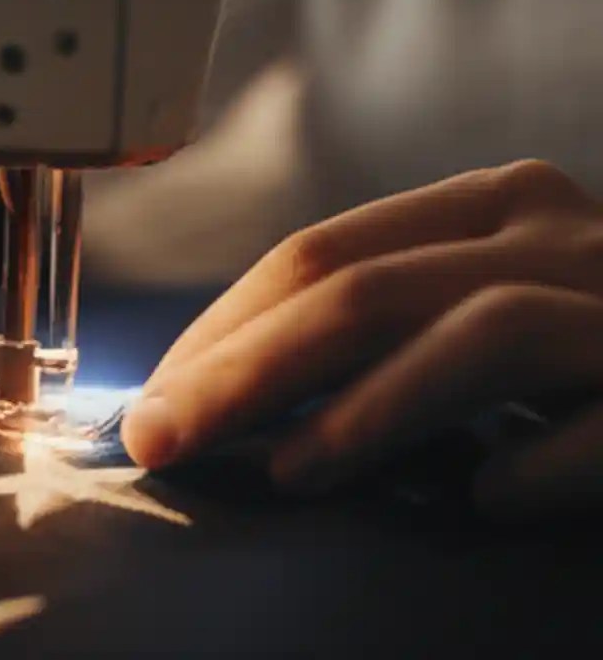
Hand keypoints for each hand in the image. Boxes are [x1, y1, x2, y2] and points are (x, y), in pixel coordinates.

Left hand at [122, 159, 602, 518]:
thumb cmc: (589, 340)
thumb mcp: (478, 301)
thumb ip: (379, 328)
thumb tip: (220, 392)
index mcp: (482, 209)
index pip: (314, 256)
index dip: (219, 330)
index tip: (152, 399)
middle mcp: (547, 235)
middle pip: (357, 292)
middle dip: (241, 371)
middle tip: (159, 439)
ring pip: (469, 335)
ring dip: (368, 411)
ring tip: (289, 474)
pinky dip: (540, 464)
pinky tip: (488, 502)